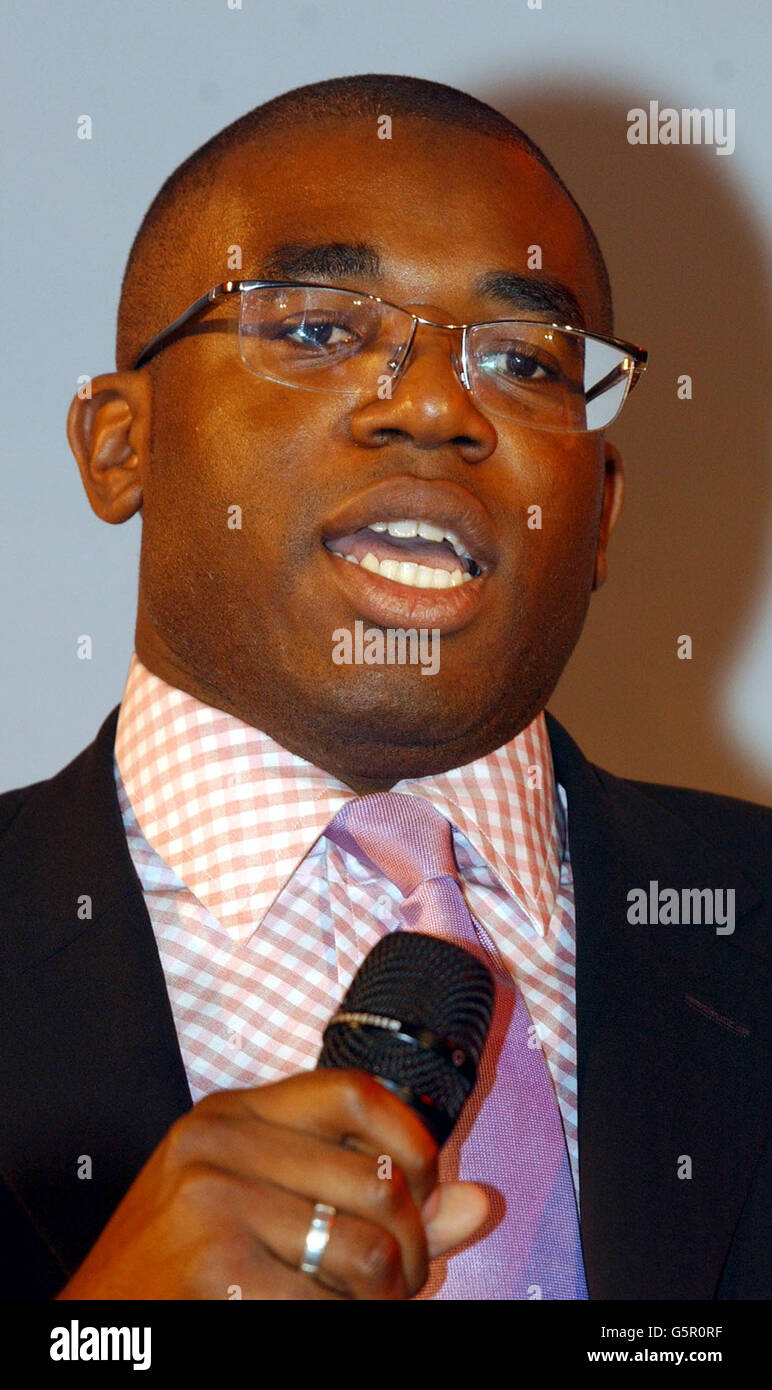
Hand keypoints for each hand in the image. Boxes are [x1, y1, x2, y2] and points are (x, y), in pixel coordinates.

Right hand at [55, 1069, 487, 1299]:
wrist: (97, 1326)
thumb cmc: (180, 1267)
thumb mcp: (257, 1204)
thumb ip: (367, 1198)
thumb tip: (481, 1203)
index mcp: (229, 1113)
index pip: (354, 1091)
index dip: (413, 1141)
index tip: (426, 1189)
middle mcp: (218, 1144)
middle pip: (377, 1181)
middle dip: (413, 1247)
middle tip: (400, 1283)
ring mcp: (213, 1205)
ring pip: (369, 1252)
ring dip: (389, 1297)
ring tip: (370, 1308)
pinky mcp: (217, 1273)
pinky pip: (332, 1308)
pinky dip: (350, 1327)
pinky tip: (328, 1324)